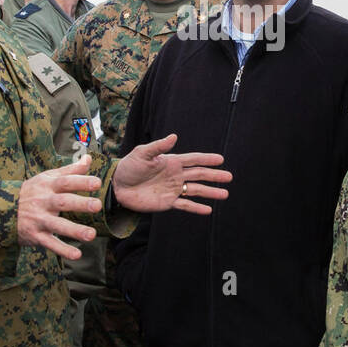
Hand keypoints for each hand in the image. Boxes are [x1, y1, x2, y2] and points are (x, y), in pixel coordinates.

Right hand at [16, 156, 101, 259]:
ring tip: (91, 235)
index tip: (97, 183)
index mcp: (48, 186)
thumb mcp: (47, 177)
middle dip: (80, 204)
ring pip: (57, 225)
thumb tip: (88, 158)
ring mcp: (39, 219)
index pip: (66, 182)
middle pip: (63, 202)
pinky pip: (50, 243)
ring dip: (74, 230)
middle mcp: (44, 202)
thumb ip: (70, 170)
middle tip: (97, 205)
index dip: (81, 182)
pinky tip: (77, 255)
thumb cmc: (32, 191)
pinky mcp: (36, 235)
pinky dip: (62, 250)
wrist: (2, 210)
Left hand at [113, 133, 230, 214]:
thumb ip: (158, 147)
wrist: (117, 187)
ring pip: (196, 191)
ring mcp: (173, 190)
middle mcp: (175, 175)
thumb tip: (174, 136)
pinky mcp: (168, 202)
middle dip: (214, 176)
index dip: (207, 159)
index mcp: (171, 162)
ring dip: (210, 192)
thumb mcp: (142, 154)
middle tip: (229, 177)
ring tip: (225, 194)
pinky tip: (208, 210)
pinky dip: (196, 208)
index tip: (221, 159)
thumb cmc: (128, 167)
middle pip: (199, 175)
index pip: (193, 159)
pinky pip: (185, 205)